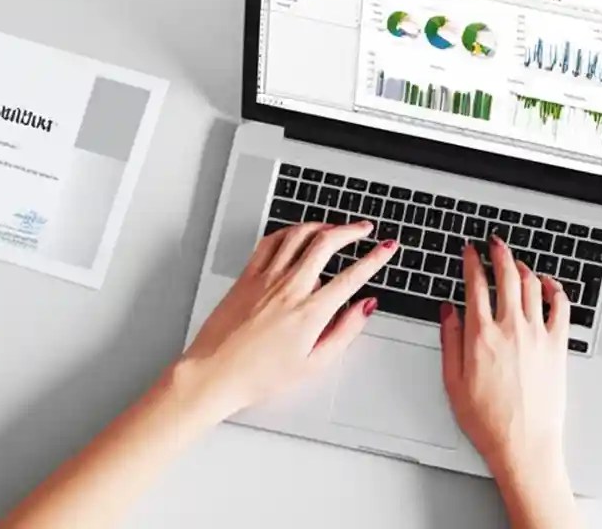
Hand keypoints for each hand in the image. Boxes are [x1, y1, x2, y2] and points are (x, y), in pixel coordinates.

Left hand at [183, 221, 398, 415]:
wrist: (214, 373)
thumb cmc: (259, 376)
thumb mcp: (313, 365)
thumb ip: (344, 332)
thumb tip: (365, 308)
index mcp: (310, 313)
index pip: (352, 276)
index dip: (375, 258)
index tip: (387, 248)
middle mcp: (289, 289)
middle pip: (326, 243)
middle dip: (352, 230)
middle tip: (364, 229)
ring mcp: (266, 279)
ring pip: (299, 235)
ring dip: (322, 225)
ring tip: (335, 227)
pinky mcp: (247, 276)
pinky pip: (271, 241)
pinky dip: (290, 231)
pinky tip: (297, 233)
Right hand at [439, 235, 570, 478]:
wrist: (524, 444)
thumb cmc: (488, 420)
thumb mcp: (452, 381)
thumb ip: (449, 340)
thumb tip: (447, 310)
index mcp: (480, 335)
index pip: (475, 284)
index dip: (471, 261)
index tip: (470, 251)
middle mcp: (510, 328)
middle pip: (506, 275)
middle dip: (498, 252)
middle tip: (494, 243)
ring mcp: (538, 334)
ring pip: (532, 285)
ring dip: (522, 267)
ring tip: (516, 262)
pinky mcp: (558, 345)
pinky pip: (560, 305)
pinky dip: (553, 288)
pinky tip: (547, 283)